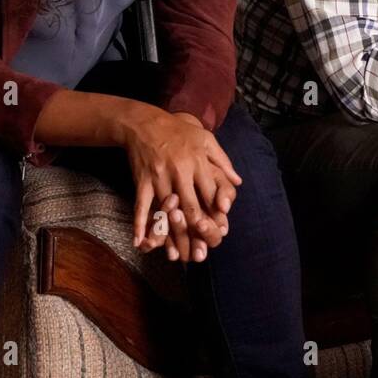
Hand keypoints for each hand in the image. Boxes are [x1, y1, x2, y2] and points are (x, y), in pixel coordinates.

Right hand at [124, 107, 240, 261]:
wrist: (144, 122)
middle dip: (196, 229)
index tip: (220, 230)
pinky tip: (140, 242)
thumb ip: (223, 161)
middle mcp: (180, 172)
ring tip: (176, 255)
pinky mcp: (142, 181)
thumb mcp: (206, 139)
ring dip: (171, 234)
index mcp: (197, 163)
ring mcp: (159, 178)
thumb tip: (237, 182)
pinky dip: (140, 224)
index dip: (215, 213)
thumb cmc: (179, 131)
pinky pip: (141, 206)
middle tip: (200, 251)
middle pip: (190, 206)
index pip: (210, 193)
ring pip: (167, 211)